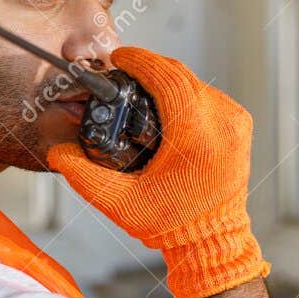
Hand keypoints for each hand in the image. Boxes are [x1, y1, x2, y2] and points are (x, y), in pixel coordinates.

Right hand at [48, 47, 268, 297]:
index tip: (119, 57)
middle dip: (149, 67)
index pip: (167, 77)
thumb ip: (83, 175)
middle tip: (123, 72)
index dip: (139, 60)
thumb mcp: (119, 203)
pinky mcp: (240, 123)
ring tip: (140, 89)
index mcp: (197, 135)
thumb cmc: (171, 223)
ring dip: (167, 79)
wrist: (212, 240)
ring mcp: (236, 121)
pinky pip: (208, 94)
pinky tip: (166, 106)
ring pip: (194, 81)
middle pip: (180, 73)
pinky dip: (186, 93)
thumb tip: (58, 150)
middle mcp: (222, 122)